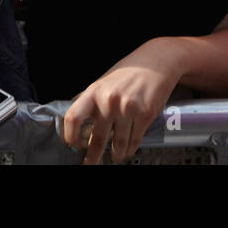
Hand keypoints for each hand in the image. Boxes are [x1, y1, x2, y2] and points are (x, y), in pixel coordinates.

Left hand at [62, 40, 181, 163]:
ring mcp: (128, 108)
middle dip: (93, 156)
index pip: (73, 117)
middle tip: (90, 164)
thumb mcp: (104, 81)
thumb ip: (90, 99)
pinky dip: (130, 148)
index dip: (70, 135)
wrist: (156, 63)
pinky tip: (127, 150)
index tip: (74, 144)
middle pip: (96, 138)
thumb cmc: (128, 72)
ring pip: (118, 143)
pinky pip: (135, 140)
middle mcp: (109, 101)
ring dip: (115, 154)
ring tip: (114, 158)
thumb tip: (73, 117)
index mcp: (94, 92)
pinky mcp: (145, 114)